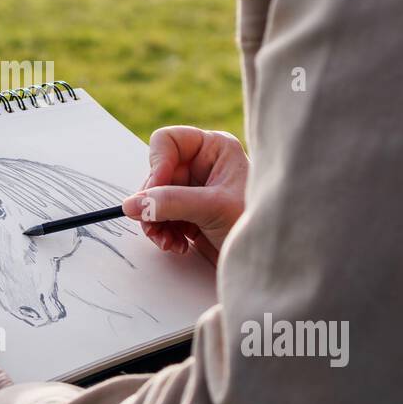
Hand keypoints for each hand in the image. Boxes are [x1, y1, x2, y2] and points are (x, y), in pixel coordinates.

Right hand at [121, 126, 248, 264]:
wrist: (269, 261)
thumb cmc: (254, 223)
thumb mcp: (213, 208)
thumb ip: (171, 202)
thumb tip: (132, 204)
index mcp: (214, 149)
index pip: (168, 142)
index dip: (157, 166)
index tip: (154, 193)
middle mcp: (202, 166)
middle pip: (156, 174)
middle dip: (153, 203)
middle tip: (154, 225)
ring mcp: (194, 191)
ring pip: (153, 198)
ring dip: (155, 222)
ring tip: (168, 241)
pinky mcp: (189, 214)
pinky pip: (160, 217)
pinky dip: (162, 233)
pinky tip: (176, 245)